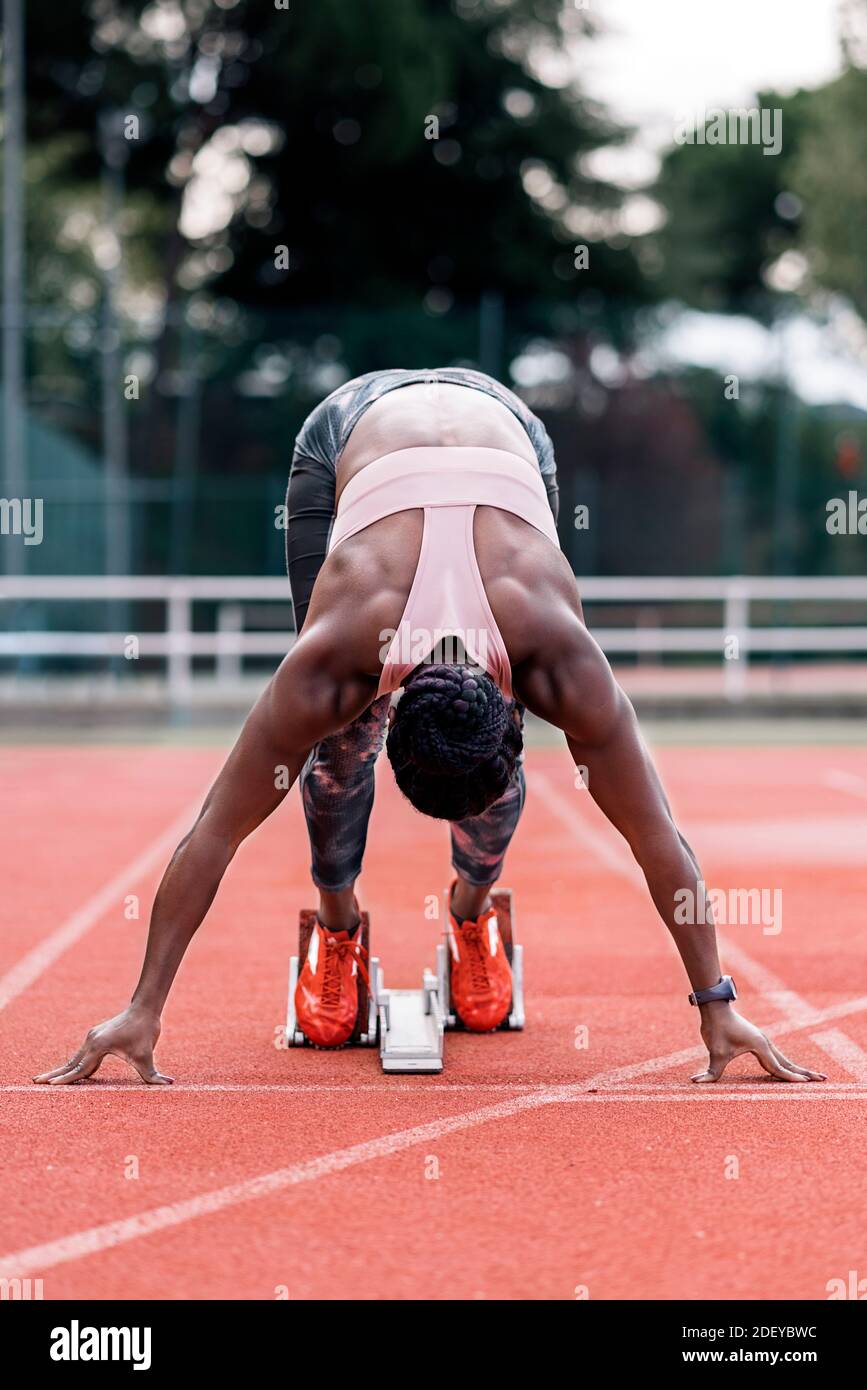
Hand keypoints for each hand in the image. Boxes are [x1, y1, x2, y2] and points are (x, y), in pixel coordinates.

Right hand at [33, 1006, 171, 1085]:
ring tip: (45, 1080)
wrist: (145, 1008)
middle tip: (36, 1082)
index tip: (51, 1087)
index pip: (80, 1068)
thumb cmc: (146, 1031)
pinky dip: (73, 1064)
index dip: (67, 1080)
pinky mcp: (96, 1037)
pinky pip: (82, 1055)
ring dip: (61, 1070)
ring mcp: (92, 1038)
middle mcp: (92, 1041)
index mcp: (100, 1046)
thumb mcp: (148, 1056)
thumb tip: (169, 1084)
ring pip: (74, 1058)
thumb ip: (154, 1074)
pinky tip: (68, 1073)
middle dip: (54, 1075)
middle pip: (70, 1062)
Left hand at [691, 1005, 826, 1083]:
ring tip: (812, 1076)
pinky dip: (784, 1064)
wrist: (715, 1008)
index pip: (778, 1067)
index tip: (806, 1085)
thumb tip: (696, 1082)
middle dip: (804, 1072)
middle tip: (823, 1080)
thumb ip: (711, 1071)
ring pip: (783, 1058)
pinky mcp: (757, 1041)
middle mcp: (765, 1043)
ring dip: (797, 1068)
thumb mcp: (715, 1052)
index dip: (791, 1078)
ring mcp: (762, 1041)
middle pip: (788, 1062)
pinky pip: (775, 1055)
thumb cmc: (716, 1029)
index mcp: (760, 1046)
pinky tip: (788, 1069)